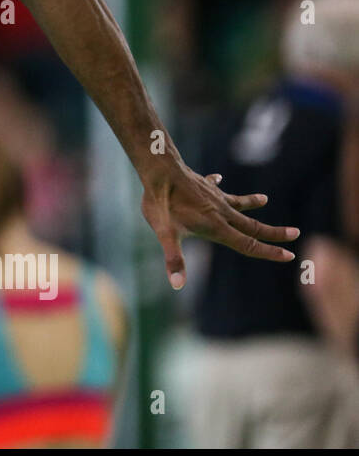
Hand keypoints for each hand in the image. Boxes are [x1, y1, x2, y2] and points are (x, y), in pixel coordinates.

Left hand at [141, 168, 297, 289]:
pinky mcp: (203, 185)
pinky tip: (219, 178)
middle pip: (251, 225)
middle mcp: (221, 212)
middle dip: (274, 232)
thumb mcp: (165, 234)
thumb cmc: (162, 203)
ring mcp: (213, 197)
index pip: (248, 244)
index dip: (268, 252)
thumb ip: (174, 259)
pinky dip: (218, 183)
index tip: (288, 255)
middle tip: (296, 233)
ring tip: (264, 199)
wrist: (160, 170)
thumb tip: (177, 285)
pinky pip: (215, 185)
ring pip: (238, 202)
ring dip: (251, 202)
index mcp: (216, 226)